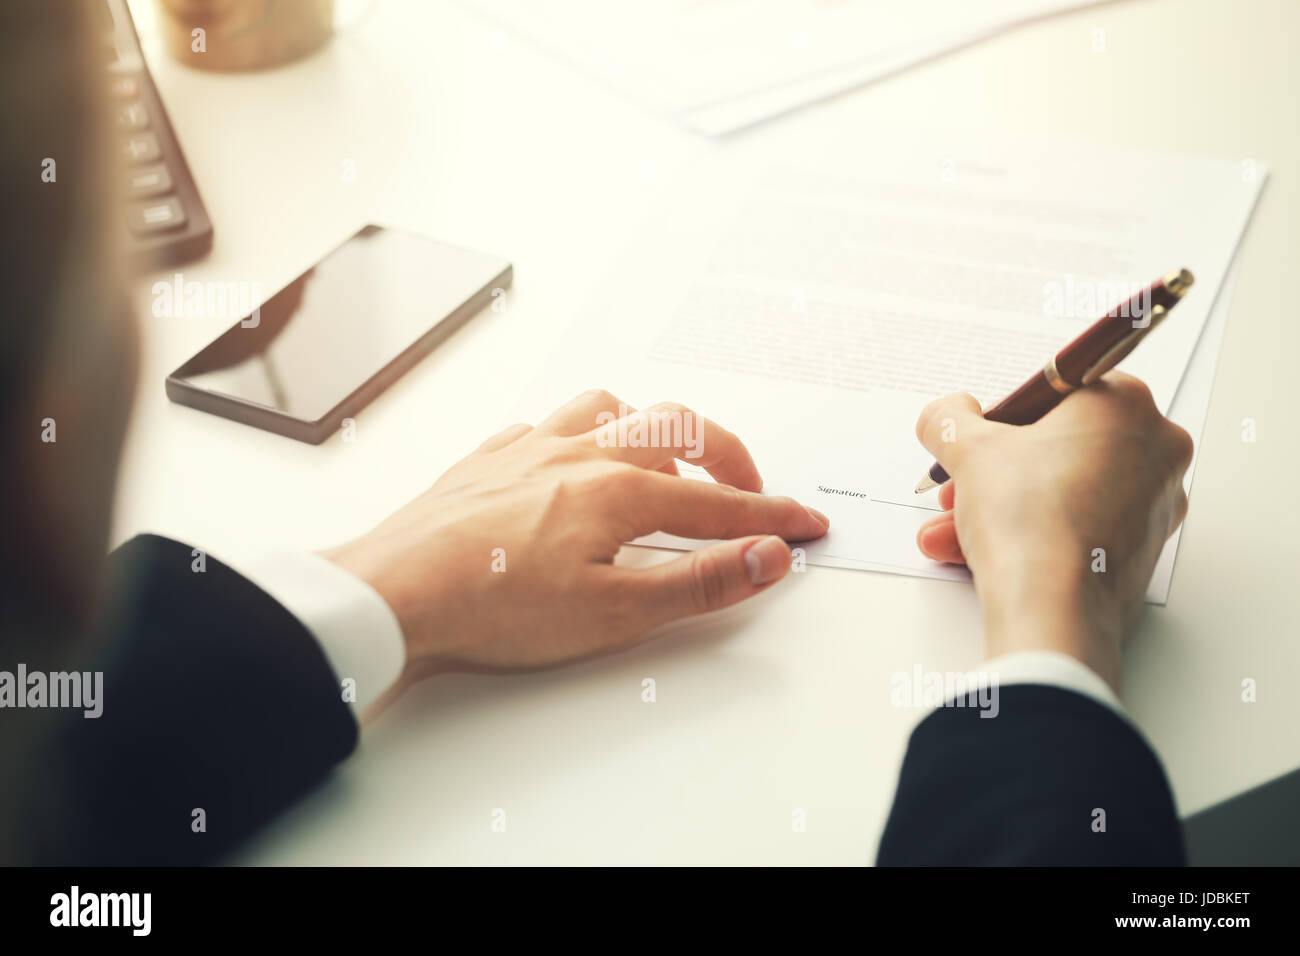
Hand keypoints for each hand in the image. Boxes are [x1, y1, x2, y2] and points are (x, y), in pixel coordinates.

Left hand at [324, 390, 828, 673]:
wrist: (393, 592)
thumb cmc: (492, 607)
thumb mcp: (614, 613)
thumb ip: (698, 581)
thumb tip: (766, 556)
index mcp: (618, 491)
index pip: (719, 505)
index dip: (772, 516)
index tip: (806, 525)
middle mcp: (580, 453)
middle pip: (677, 431)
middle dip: (726, 457)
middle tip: (748, 490)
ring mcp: (530, 448)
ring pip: (611, 408)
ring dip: (652, 430)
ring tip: (666, 464)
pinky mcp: (489, 458)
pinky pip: (549, 422)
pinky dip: (584, 433)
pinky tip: (574, 462)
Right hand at [913, 372, 1193, 690]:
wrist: (1054, 609)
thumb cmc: (1027, 520)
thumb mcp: (967, 451)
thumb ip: (950, 420)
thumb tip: (949, 413)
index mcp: (1124, 403)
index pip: (1056, 390)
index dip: (1004, 417)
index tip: (977, 439)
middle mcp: (1155, 445)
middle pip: (1058, 445)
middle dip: (997, 470)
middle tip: (959, 486)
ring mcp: (1156, 499)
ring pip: (1064, 490)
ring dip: (1001, 506)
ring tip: (949, 531)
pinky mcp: (1145, 545)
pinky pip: (1080, 525)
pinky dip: (1034, 533)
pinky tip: (979, 550)